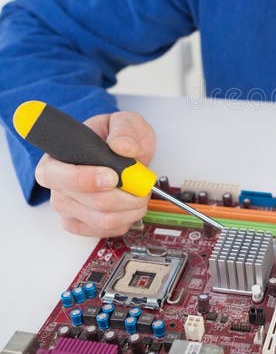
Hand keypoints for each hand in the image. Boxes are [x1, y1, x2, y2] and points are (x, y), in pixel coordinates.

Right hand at [35, 110, 155, 238]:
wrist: (123, 153)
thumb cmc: (115, 136)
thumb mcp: (123, 122)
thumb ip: (124, 131)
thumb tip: (122, 147)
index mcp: (56, 159)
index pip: (56, 175)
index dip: (84, 179)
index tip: (113, 177)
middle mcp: (57, 187)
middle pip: (91, 202)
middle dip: (126, 195)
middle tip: (142, 184)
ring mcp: (68, 209)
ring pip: (103, 220)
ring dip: (131, 208)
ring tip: (140, 192)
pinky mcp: (81, 225)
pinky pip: (108, 230)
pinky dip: (127, 219)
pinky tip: (130, 205)